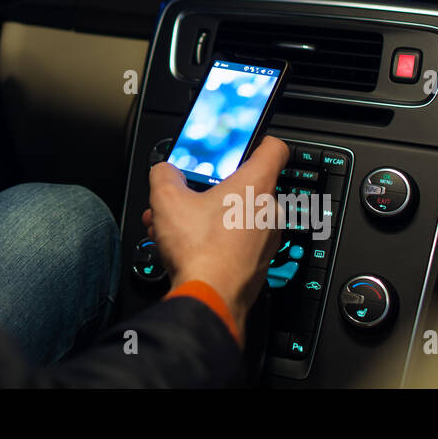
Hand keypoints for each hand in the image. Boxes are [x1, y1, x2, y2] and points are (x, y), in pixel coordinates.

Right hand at [142, 136, 287, 338]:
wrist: (209, 298)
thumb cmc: (201, 250)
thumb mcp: (166, 199)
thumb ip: (163, 174)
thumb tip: (164, 171)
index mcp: (256, 184)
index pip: (274, 148)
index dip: (257, 140)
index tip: (243, 143)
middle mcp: (269, 210)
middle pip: (245, 185)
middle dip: (212, 187)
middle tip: (189, 192)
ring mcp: (266, 240)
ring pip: (237, 215)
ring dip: (208, 214)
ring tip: (176, 223)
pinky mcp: (258, 264)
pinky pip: (236, 241)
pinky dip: (214, 238)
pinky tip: (184, 246)